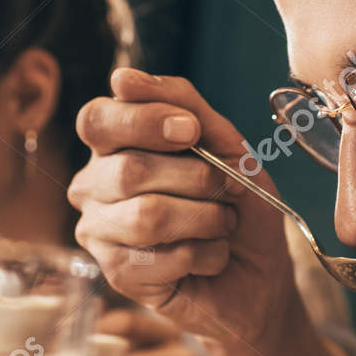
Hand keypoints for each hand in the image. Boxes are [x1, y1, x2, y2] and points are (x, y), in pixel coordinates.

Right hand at [69, 68, 322, 355]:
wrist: (261, 273)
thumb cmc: (239, 205)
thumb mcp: (225, 143)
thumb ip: (182, 103)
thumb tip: (122, 79)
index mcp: (113, 145)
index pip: (98, 120)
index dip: (145, 121)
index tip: (192, 131)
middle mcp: (94, 186)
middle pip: (129, 170)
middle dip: (198, 178)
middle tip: (228, 190)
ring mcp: (100, 233)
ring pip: (148, 216)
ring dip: (207, 219)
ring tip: (223, 224)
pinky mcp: (118, 276)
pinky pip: (163, 258)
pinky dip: (205, 254)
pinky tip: (210, 256)